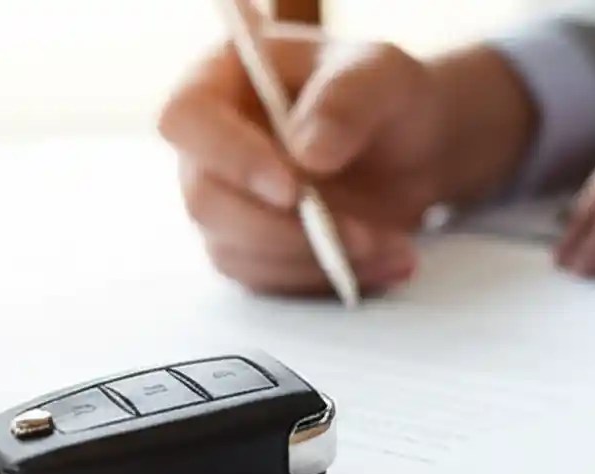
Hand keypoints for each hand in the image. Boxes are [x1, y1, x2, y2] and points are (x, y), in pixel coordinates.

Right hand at [159, 24, 534, 295]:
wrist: (407, 145)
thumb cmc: (379, 92)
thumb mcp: (381, 73)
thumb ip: (346, 100)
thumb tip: (307, 155)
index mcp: (217, 82)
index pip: (188, 120)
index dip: (230, 158)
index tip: (292, 190)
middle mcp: (205, 148)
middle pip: (206, 201)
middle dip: (284, 229)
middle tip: (363, 235)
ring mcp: (223, 204)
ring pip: (236, 252)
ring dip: (314, 260)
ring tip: (394, 246)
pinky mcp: (248, 250)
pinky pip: (267, 280)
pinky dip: (325, 279)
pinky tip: (385, 262)